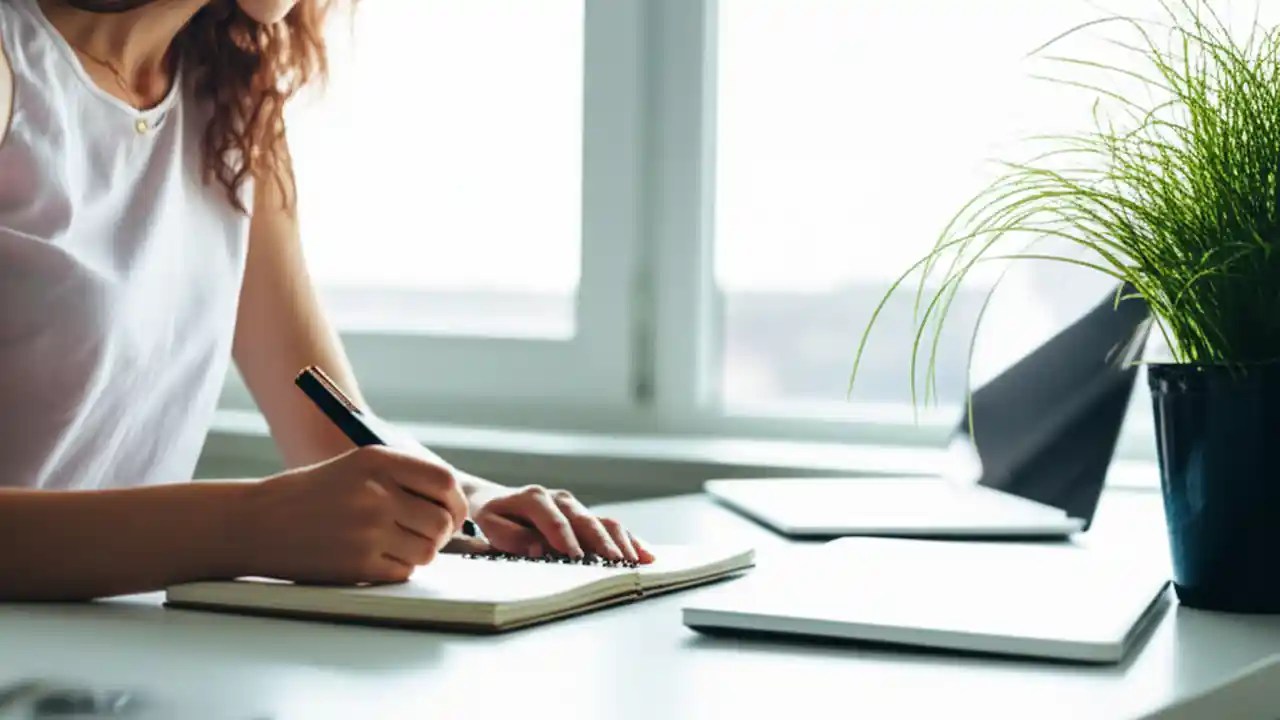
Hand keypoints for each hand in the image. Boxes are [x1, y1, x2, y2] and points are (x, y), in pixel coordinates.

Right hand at [236, 446, 468, 583]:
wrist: (256, 523)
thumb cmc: (309, 495)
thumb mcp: (355, 467)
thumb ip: (402, 478)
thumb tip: (452, 502)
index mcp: (377, 462)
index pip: (443, 481)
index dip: (454, 501)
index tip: (450, 511)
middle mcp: (377, 494)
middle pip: (442, 520)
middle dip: (439, 532)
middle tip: (423, 534)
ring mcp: (368, 531)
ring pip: (428, 551)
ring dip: (419, 552)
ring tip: (394, 545)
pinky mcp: (358, 565)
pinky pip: (403, 572)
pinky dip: (396, 569)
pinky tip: (373, 557)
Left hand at [464, 484, 654, 563]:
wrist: (495, 498)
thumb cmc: (493, 515)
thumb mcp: (491, 525)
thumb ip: (512, 536)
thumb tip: (539, 548)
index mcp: (534, 498)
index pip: (554, 521)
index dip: (566, 539)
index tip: (577, 559)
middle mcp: (559, 499)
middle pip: (586, 521)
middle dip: (602, 543)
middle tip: (615, 563)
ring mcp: (575, 506)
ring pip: (603, 522)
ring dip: (621, 542)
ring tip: (636, 561)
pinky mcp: (584, 516)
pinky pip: (609, 526)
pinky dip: (627, 540)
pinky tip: (644, 553)